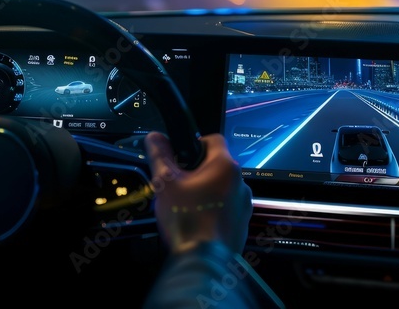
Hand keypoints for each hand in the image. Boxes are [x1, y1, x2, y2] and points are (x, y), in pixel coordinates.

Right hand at [145, 132, 252, 254]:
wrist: (202, 260)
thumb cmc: (188, 220)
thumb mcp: (166, 182)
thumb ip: (160, 155)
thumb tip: (155, 137)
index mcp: (225, 166)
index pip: (213, 139)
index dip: (195, 143)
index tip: (182, 155)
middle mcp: (240, 183)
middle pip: (217, 166)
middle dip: (197, 172)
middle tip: (179, 184)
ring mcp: (243, 204)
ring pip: (222, 188)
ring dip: (206, 191)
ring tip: (187, 205)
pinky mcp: (242, 222)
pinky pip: (227, 208)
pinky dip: (214, 209)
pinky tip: (198, 220)